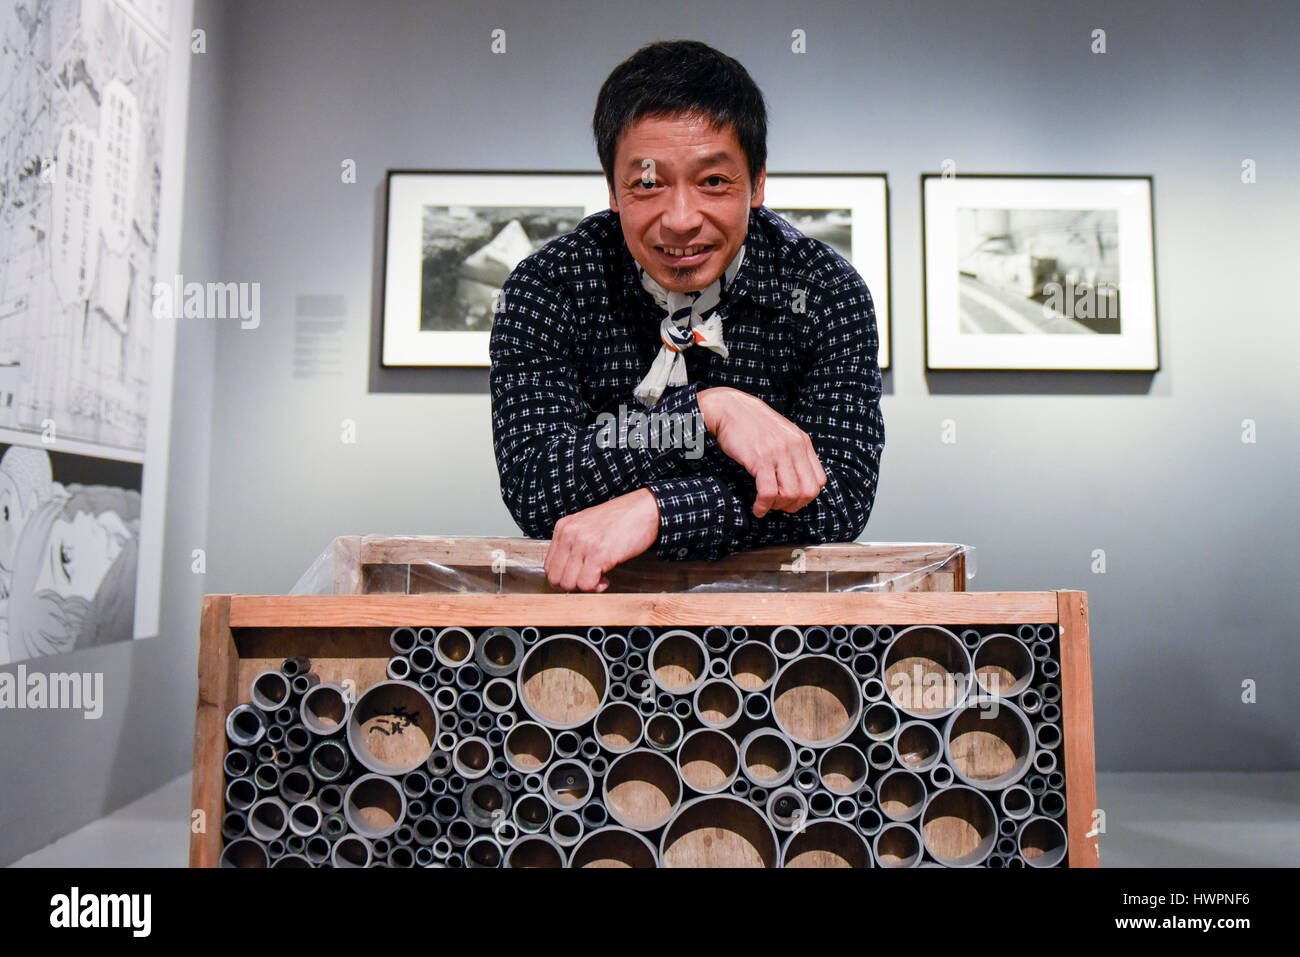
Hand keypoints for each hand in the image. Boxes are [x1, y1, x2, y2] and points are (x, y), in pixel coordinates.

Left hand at [544, 488, 659, 591]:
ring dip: (585, 587)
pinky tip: (606, 579)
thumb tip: (567, 570)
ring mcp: (583, 544)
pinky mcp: (598, 554)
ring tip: (600, 578)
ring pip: (569, 584)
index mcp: (564, 527)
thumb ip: (574, 543)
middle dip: (572, 585)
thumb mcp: (588, 525)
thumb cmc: (621, 519)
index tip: (579, 576)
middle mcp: (569, 534)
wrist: (645, 509)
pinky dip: (597, 588)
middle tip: (589, 580)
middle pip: (555, 577)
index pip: (549, 565)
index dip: (564, 577)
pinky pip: (586, 584)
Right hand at [697, 387, 826, 517]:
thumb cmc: (752, 423)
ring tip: (766, 506)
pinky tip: (758, 508)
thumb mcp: (782, 433)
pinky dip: (763, 506)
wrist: (729, 408)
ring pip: (790, 494)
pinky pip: (768, 492)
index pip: (819, 480)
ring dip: (778, 507)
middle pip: (808, 491)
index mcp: (803, 442)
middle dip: (795, 505)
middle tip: (779, 506)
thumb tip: (797, 479)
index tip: (792, 498)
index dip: (807, 496)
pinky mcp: (760, 459)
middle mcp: (795, 447)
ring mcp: (779, 453)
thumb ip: (793, 451)